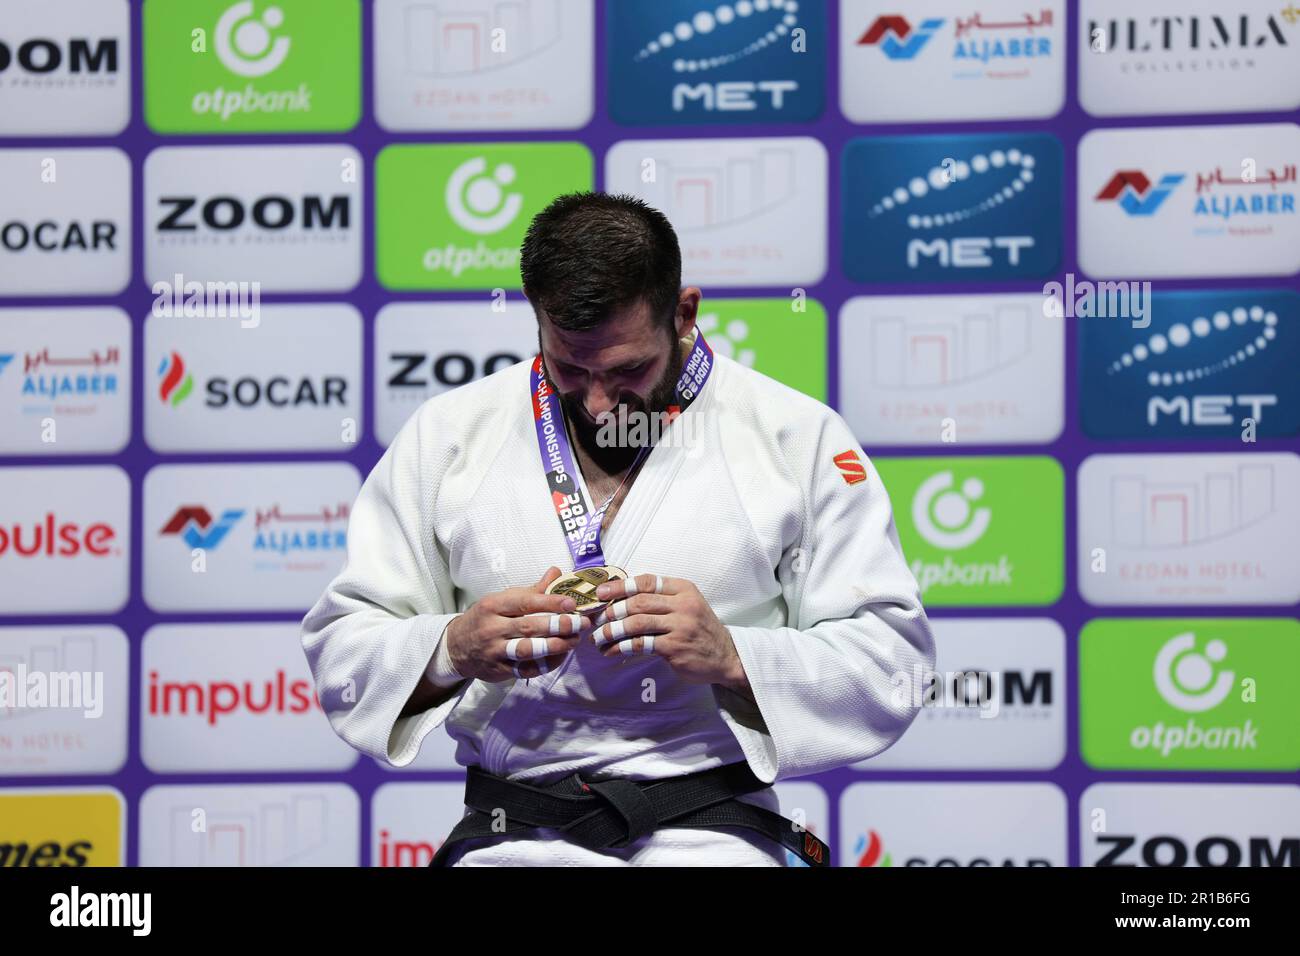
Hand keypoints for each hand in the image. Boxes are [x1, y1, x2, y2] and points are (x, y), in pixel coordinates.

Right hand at [445, 567, 584, 681]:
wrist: (457, 646)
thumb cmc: (486, 618)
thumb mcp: (502, 600)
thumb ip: (532, 590)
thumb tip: (556, 572)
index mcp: (493, 606)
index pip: (524, 602)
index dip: (549, 602)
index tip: (571, 603)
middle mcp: (492, 628)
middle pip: (528, 627)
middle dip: (557, 626)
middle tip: (580, 624)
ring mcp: (494, 651)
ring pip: (527, 650)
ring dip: (554, 647)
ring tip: (574, 641)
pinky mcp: (499, 670)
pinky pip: (525, 669)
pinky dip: (545, 664)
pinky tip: (560, 657)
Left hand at [587, 574, 748, 691]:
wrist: (726, 656)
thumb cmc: (699, 629)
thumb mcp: (687, 605)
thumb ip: (661, 599)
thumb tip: (620, 598)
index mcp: (683, 589)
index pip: (646, 582)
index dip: (619, 585)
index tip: (600, 593)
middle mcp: (683, 604)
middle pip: (638, 602)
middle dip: (612, 610)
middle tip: (596, 620)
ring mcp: (680, 626)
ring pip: (636, 623)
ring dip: (612, 631)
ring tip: (598, 638)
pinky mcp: (675, 647)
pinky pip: (641, 644)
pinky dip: (621, 647)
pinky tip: (611, 652)